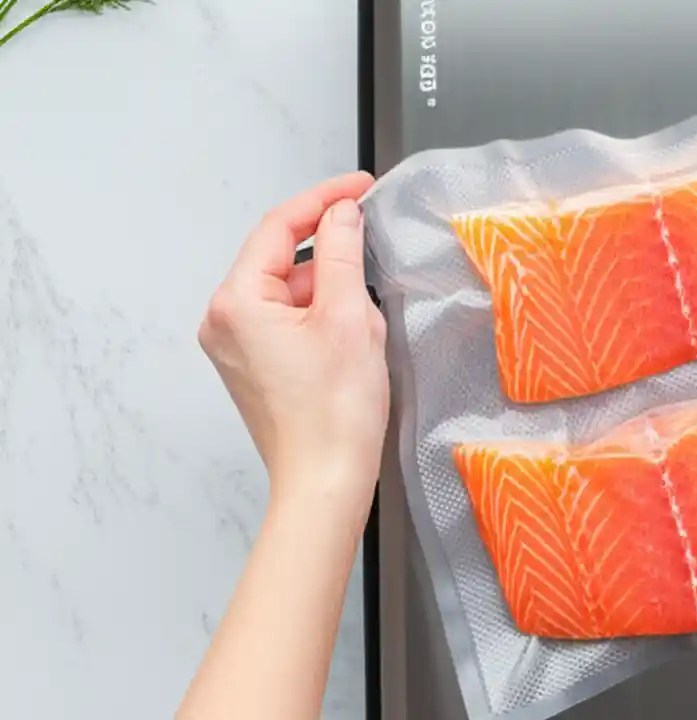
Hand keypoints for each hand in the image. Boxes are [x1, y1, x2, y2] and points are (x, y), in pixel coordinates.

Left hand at [199, 172, 387, 510]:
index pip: (280, 226)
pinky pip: (289, 320)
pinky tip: (353, 344)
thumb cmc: (335, 414)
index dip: (325, 198)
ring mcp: (235, 345)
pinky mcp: (253, 365)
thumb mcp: (351, 317)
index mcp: (237, 302)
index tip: (361, 185)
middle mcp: (224, 320)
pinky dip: (324, 319)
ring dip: (334, 296)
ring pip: (291, 292)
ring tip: (366, 331)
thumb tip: (343, 213)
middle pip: (283, 259)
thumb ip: (344, 252)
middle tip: (377, 265)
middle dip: (335, 261)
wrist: (325, 482)